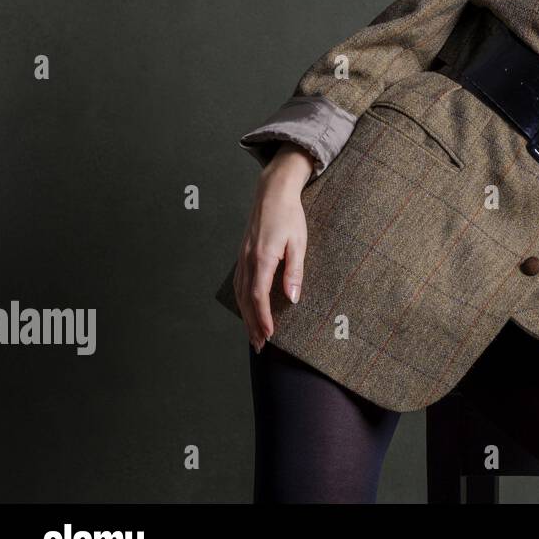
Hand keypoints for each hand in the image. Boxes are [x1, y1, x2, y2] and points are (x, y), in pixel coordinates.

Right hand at [233, 146, 311, 352]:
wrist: (272, 193)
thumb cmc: (289, 216)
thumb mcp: (299, 243)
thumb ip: (294, 272)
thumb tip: (292, 298)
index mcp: (262, 257)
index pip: (259, 295)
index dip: (263, 317)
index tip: (269, 335)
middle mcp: (247, 260)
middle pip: (246, 299)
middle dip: (253, 324)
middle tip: (260, 345)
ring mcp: (242, 257)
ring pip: (239, 293)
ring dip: (246, 316)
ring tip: (253, 334)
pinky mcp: (242, 254)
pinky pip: (238, 283)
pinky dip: (241, 300)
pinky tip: (246, 309)